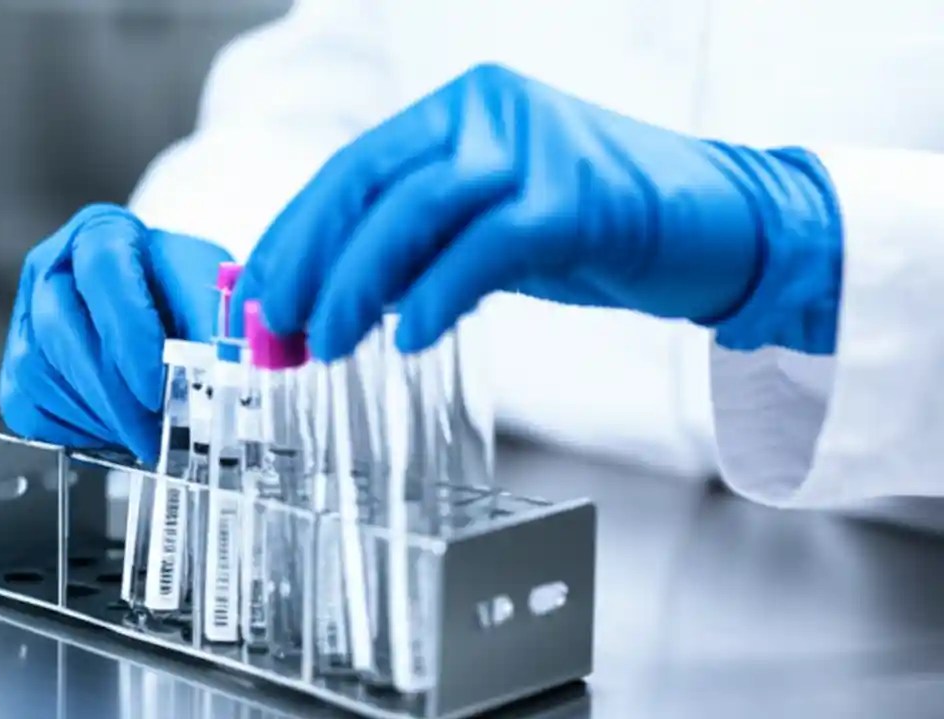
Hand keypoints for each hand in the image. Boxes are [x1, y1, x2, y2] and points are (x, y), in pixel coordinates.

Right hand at [0, 204, 230, 460]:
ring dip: (95, 416)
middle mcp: (51, 269)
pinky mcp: (16, 365)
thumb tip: (221, 371)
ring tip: (142, 437)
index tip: (155, 389)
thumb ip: (213, 323)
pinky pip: (27, 407)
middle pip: (60, 326)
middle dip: (111, 393)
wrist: (165, 311)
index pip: (103, 270)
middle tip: (153, 435)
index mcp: (100, 233)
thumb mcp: (212, 292)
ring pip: (38, 371)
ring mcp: (25, 317)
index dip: (128, 334)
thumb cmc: (185, 294)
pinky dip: (71, 430)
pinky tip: (113, 433)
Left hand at [236, 64, 841, 359]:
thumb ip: (418, 248)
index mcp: (458, 114)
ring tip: (327, 343)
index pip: (352, 168)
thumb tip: (330, 298)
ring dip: (357, 283)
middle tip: (277, 326)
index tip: (258, 291)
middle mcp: (487, 113)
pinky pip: (483, 248)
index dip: (296, 232)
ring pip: (414, 211)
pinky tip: (407, 337)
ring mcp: (533, 147)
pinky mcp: (575, 196)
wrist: (721, 226)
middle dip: (310, 261)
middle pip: (368, 185)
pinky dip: (435, 294)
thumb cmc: (596, 231)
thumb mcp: (488, 230)